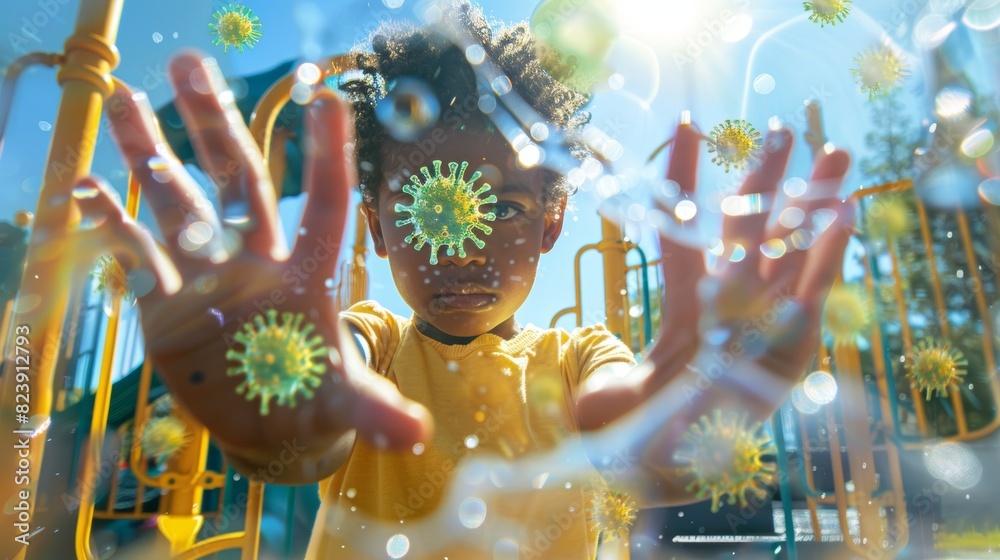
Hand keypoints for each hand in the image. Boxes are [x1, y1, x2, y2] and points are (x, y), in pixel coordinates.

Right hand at [66, 52, 431, 458]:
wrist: (270, 421)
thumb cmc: (316, 398)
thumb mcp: (344, 402)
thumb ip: (374, 411)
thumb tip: (416, 436)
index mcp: (308, 274)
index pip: (324, 203)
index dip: (328, 156)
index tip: (329, 98)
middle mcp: (258, 260)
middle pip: (238, 181)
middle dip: (213, 125)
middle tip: (187, 63)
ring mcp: (209, 275)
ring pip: (178, 202)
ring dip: (151, 155)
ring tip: (123, 97)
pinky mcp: (168, 302)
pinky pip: (136, 253)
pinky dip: (112, 224)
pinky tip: (88, 189)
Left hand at [573, 120, 854, 503]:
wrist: (680, 478)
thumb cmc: (644, 438)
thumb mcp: (609, 403)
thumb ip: (600, 387)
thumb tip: (566, 384)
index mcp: (686, 309)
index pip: (681, 233)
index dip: (682, 182)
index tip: (685, 127)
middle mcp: (728, 310)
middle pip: (748, 232)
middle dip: (767, 181)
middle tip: (784, 129)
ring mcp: (762, 326)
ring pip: (789, 254)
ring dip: (812, 205)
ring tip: (836, 153)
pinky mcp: (792, 350)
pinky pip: (812, 296)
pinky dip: (828, 256)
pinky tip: (845, 215)